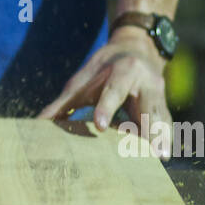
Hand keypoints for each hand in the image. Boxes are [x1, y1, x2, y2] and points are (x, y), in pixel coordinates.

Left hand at [36, 27, 171, 156]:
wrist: (136, 47)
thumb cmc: (103, 67)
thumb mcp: (83, 79)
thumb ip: (63, 103)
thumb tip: (38, 123)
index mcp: (123, 71)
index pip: (113, 91)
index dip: (106, 107)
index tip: (99, 126)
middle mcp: (145, 81)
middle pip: (147, 106)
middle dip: (150, 127)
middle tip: (152, 151)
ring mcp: (158, 94)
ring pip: (161, 116)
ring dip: (162, 136)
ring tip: (162, 156)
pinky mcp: (164, 105)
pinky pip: (166, 123)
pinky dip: (165, 138)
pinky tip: (164, 154)